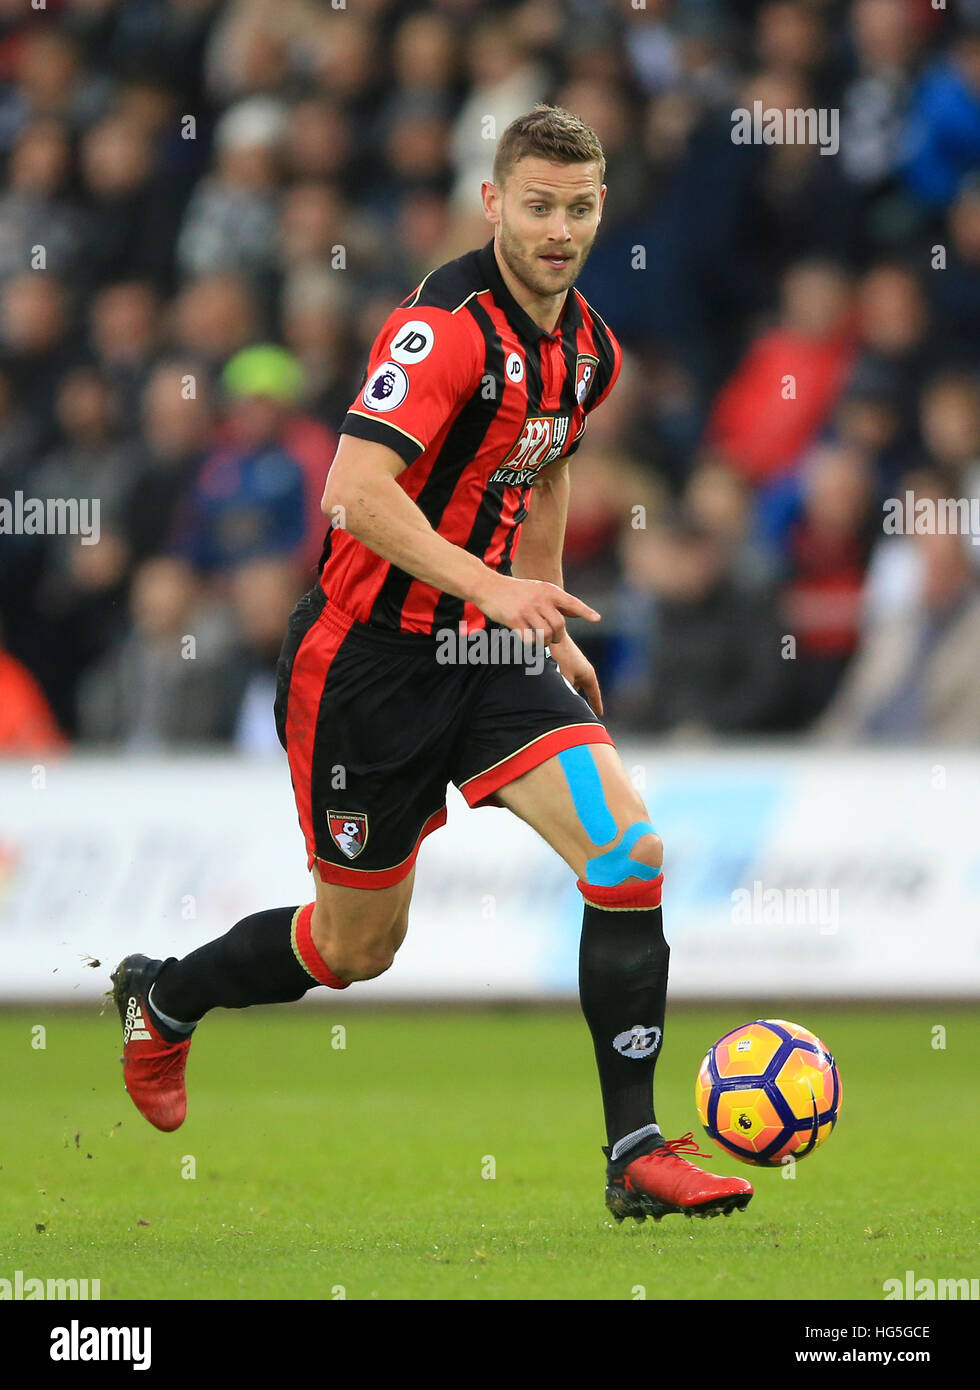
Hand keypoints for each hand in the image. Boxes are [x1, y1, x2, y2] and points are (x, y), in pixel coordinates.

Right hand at [475, 572, 599, 645]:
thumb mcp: (538, 590)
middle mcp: (540, 599)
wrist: (488, 586)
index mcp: (548, 591)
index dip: (585, 611)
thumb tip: (579, 613)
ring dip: (545, 642)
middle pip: (560, 626)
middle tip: (552, 638)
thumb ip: (558, 602)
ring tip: (539, 639)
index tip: (597, 619)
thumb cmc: (516, 591)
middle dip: (558, 636)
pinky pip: (530, 640)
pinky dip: (532, 644)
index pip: (572, 602)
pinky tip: (527, 640)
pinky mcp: (514, 620)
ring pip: (546, 635)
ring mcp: (527, 609)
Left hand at [549, 631, 602, 715]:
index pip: (594, 694)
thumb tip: (566, 708)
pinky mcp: (560, 660)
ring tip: (555, 700)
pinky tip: (546, 687)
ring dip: (563, 691)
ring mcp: (571, 664)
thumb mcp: (564, 679)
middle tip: (574, 713)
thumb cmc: (557, 656)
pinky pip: (560, 677)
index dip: (596, 705)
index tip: (599, 714)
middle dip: (576, 701)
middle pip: (581, 690)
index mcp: (587, 674)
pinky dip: (556, 683)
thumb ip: (567, 694)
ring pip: (569, 684)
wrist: (547, 632)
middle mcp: (581, 669)